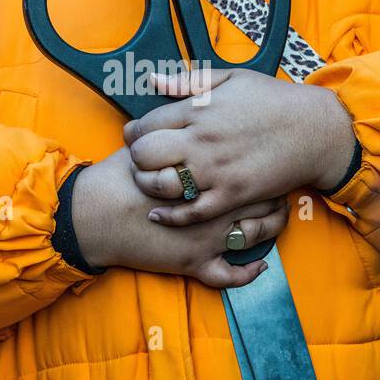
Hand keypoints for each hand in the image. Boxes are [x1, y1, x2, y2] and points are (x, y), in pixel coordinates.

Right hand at [70, 145, 289, 288]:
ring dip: (272, 227)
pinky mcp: (194, 263)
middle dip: (277, 192)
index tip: (271, 155)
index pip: (248, 164)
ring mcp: (206, 237)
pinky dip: (248, 273)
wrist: (94, 216)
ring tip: (279, 217)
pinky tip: (261, 266)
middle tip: (285, 184)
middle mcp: (212, 205)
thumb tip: (190, 105)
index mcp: (203, 171)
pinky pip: (229, 274)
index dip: (265, 160)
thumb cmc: (117, 178)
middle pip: (262, 198)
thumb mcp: (147, 141)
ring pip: (256, 235)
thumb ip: (173, 124)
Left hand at [122, 67, 356, 225]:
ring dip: (148, 185)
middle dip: (136, 158)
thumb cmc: (273, 100)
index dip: (134, 133)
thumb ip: (189, 81)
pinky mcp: (232, 195)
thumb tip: (153, 80)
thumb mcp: (231, 78)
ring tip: (149, 182)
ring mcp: (216, 171)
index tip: (136, 136)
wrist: (313, 130)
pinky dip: (170, 216)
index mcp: (199, 110)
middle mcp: (202, 141)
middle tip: (141, 160)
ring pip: (162, 186)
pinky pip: (191, 212)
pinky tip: (158, 213)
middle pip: (145, 156)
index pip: (146, 125)